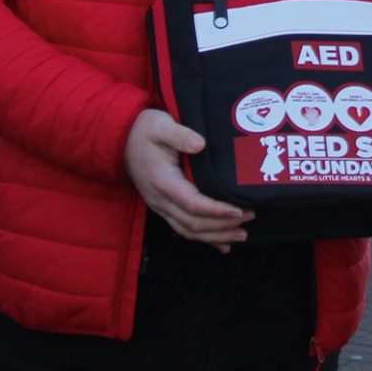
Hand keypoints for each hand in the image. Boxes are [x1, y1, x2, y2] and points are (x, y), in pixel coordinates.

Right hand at [123, 108, 251, 249]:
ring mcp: (160, 206)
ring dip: (215, 236)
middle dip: (222, 225)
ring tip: (241, 235)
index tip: (238, 210)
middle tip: (249, 217)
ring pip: (189, 231)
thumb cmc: (144, 130)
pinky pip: (183, 228)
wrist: (122, 140)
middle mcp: (160, 200)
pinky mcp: (163, 207)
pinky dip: (204, 239)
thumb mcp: (160, 125)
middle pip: (193, 223)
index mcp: (162, 181)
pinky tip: (221, 246)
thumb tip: (200, 144)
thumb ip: (180, 135)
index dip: (216, 210)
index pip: (192, 203)